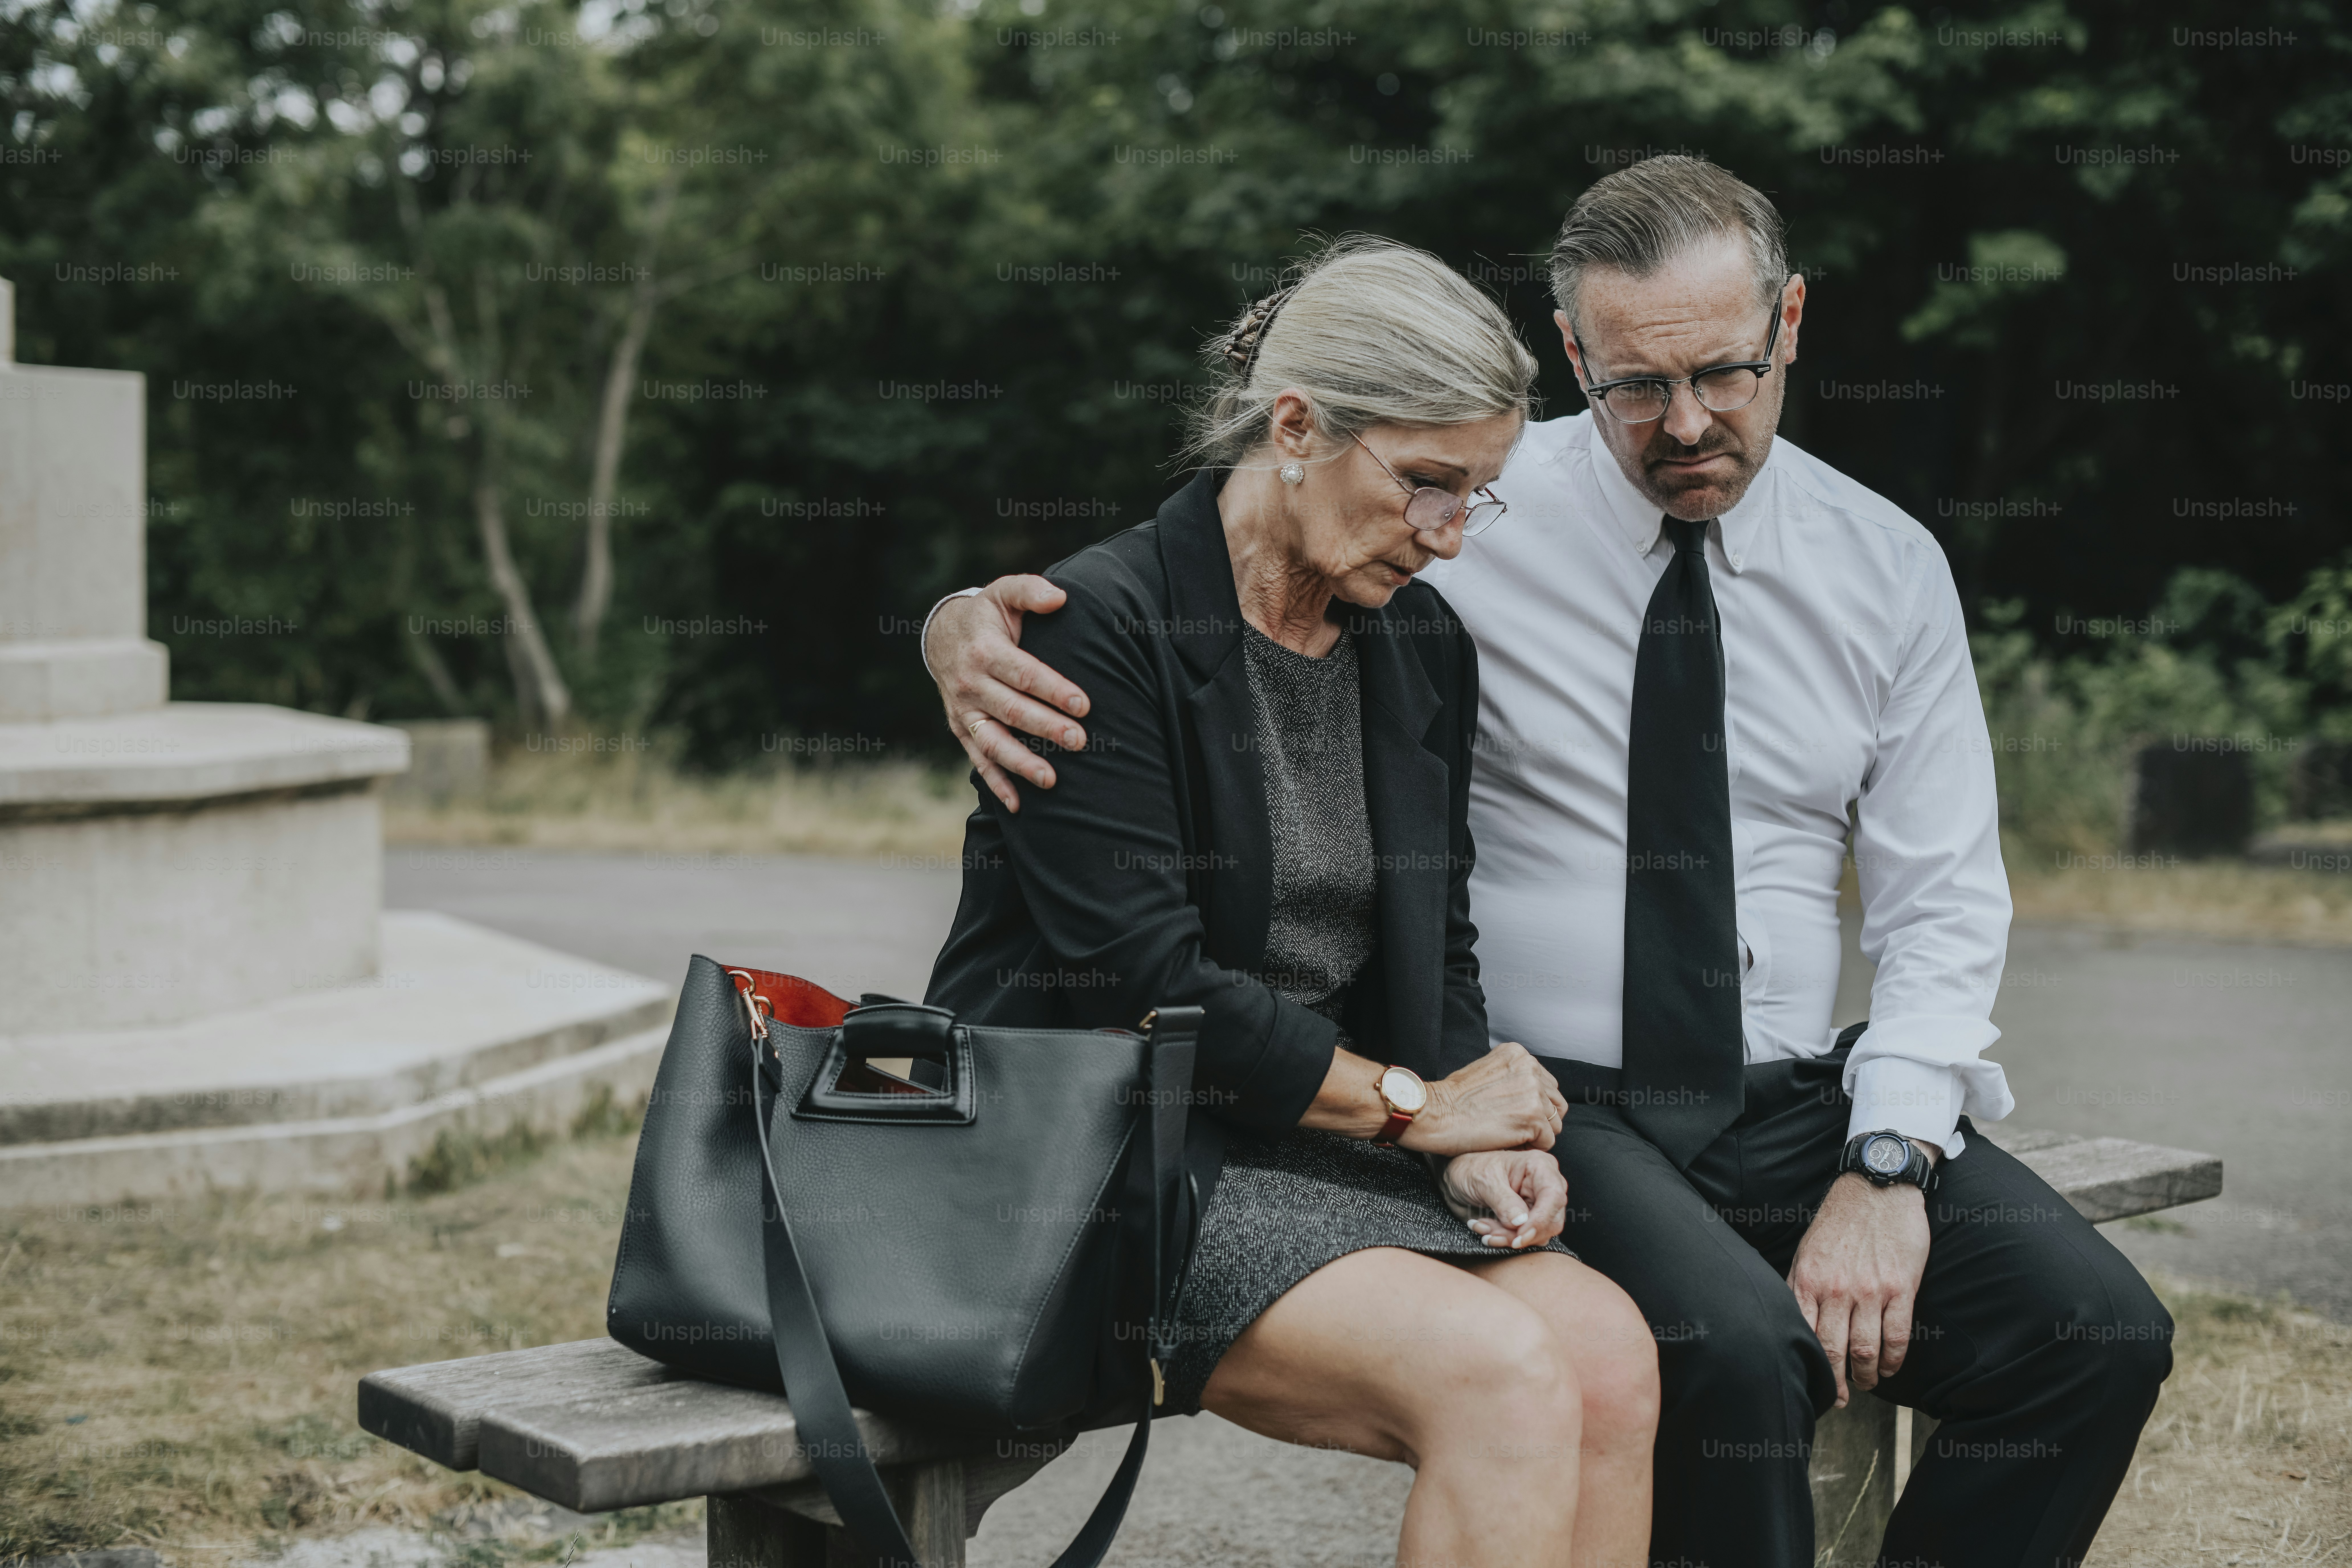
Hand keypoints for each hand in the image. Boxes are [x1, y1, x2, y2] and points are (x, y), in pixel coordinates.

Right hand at [926, 575, 1093, 810]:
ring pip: (992, 741)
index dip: (1053, 690)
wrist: (942, 635)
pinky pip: (977, 758)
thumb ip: (1030, 591)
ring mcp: (963, 710)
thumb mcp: (1003, 592)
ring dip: (1020, 763)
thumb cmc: (986, 615)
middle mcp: (970, 683)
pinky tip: (1018, 804)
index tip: (1083, 705)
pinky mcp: (959, 728)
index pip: (1024, 674)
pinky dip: (996, 782)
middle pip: (1012, 710)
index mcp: (985, 651)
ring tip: (1051, 779)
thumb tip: (1060, 597)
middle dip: (1045, 728)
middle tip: (1079, 741)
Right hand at [1399, 1042, 1566, 1155]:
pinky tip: (1509, 1142)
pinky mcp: (1533, 1116)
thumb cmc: (1453, 1099)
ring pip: (1554, 1123)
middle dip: (1541, 1119)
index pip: (1547, 1084)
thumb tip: (1530, 1093)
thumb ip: (1512, 1076)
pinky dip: (1531, 1147)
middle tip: (1516, 1127)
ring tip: (1510, 1134)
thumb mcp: (1486, 1071)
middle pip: (1556, 1103)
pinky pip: (1547, 1140)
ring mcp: (1533, 1092)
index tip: (1516, 1113)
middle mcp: (1530, 1068)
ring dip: (1536, 1134)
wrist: (1436, 1114)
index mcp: (1518, 1055)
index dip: (1535, 1105)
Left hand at [1445, 1150, 1568, 1249]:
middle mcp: (1545, 1184)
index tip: (1520, 1237)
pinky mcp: (1529, 1218)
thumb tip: (1521, 1222)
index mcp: (1539, 1166)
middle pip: (1551, 1220)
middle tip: (1492, 1234)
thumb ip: (1503, 1201)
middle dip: (1521, 1233)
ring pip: (1539, 1234)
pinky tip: (1486, 1229)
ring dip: (1509, 1238)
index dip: (1540, 1220)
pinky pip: (1526, 1237)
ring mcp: (1539, 1203)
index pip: (1553, 1197)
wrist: (1456, 1177)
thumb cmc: (1470, 1168)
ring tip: (1483, 1228)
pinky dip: (1505, 1239)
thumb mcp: (1483, 1180)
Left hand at [1787, 1169, 1934, 1407]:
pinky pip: (1897, 1335)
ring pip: (1866, 1349)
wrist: (1876, 1188)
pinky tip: (1891, 1367)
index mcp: (1808, 1280)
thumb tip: (1792, 1324)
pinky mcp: (1901, 1288)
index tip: (1814, 1387)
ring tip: (1868, 1382)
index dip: (1811, 1369)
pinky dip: (1894, 1360)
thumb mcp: (1806, 1252)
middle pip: (1834, 1351)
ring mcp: (1870, 1290)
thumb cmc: (1838, 1223)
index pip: (1805, 1336)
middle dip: (1838, 1383)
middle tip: (1842, 1399)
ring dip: (1868, 1375)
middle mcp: (1836, 1289)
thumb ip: (1799, 1288)